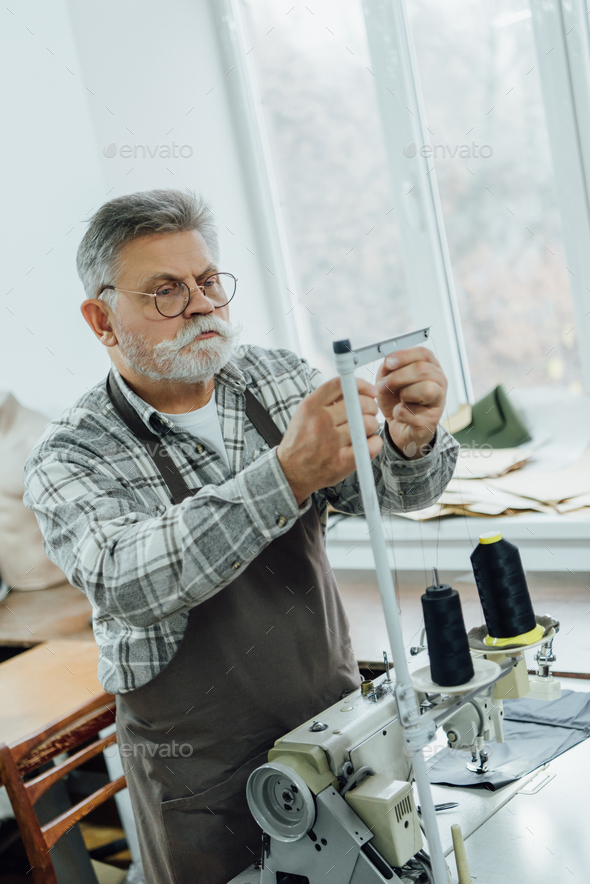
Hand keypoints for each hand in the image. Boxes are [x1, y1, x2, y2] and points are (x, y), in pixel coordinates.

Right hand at [277, 377, 382, 504]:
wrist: (290, 471)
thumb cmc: (301, 441)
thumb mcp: (305, 413)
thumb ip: (327, 399)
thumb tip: (355, 388)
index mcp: (311, 406)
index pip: (341, 385)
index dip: (361, 385)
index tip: (369, 391)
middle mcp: (320, 421)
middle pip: (360, 403)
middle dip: (370, 407)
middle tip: (368, 413)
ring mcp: (331, 442)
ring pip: (368, 423)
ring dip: (371, 426)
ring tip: (363, 431)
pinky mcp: (342, 461)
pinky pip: (371, 445)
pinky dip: (374, 443)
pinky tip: (367, 443)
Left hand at [376, 346, 446, 459]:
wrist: (399, 428)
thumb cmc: (396, 401)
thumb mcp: (389, 381)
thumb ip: (388, 369)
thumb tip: (388, 363)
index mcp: (431, 368)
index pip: (424, 354)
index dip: (404, 356)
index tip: (388, 363)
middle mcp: (439, 383)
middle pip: (423, 370)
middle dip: (398, 377)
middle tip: (382, 385)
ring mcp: (438, 402)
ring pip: (426, 389)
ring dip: (404, 394)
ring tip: (399, 400)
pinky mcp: (431, 422)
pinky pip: (410, 412)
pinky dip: (398, 414)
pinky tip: (400, 416)